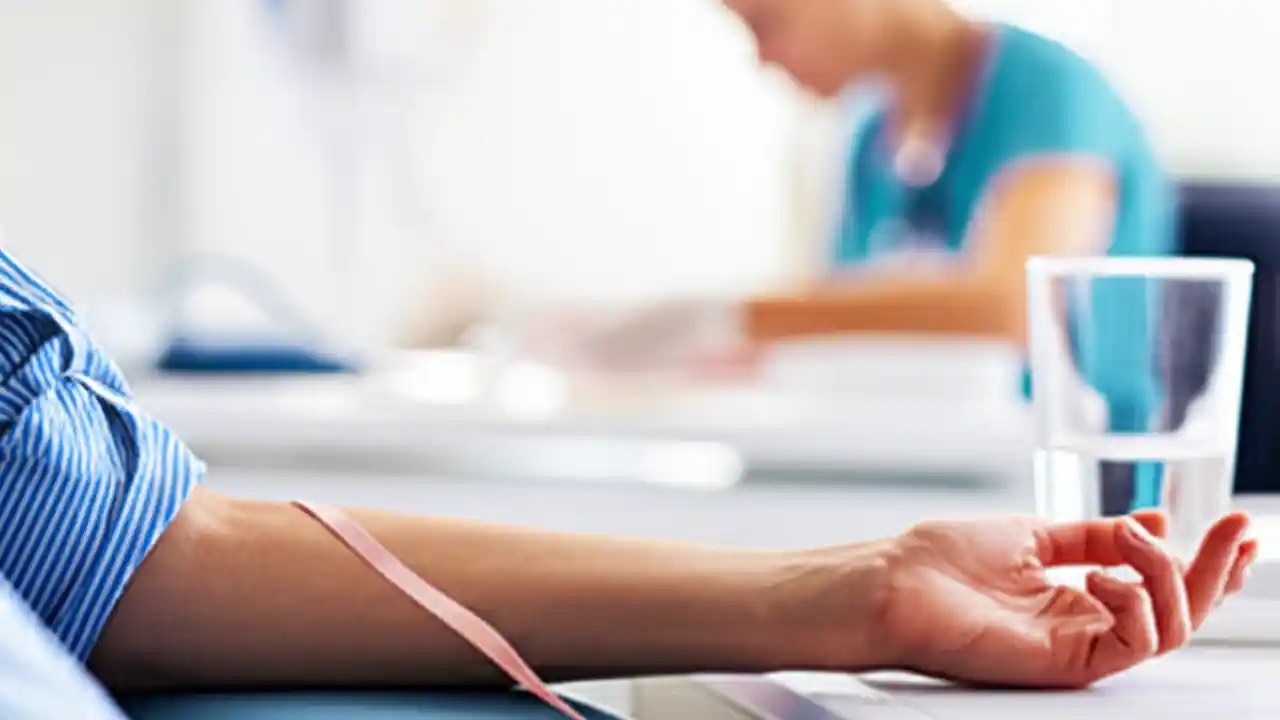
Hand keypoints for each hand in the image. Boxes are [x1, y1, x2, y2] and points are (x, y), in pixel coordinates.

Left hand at [873, 511, 1256, 687]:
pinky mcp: (1068, 661)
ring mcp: (1080, 644)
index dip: (1205, 560)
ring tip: (1133, 541)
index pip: (1161, 587)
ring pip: (1171, 629)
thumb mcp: (1035, 534)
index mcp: (1081, 594)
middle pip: (1182, 612)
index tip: (1235, 527)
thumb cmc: (944, 560)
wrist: (896, 582)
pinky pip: (1135, 644)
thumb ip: (1097, 535)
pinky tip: (1104, 575)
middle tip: (1237, 533)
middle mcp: (1087, 622)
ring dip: (1170, 575)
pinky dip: (1136, 603)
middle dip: (1217, 569)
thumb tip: (1156, 521)